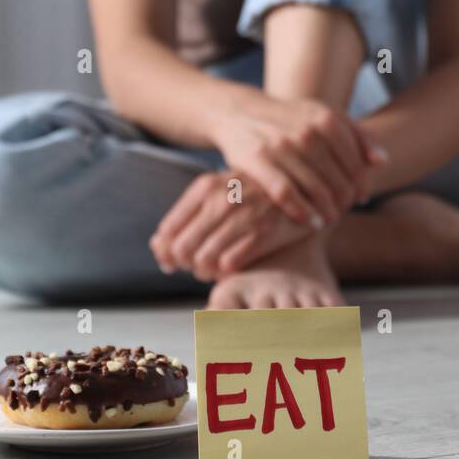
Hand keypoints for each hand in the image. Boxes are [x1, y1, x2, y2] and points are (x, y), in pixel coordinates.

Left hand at [148, 168, 312, 280]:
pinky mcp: (263, 233)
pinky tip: (231, 266)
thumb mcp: (216, 195)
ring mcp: (242, 215)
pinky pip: (229, 265)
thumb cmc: (251, 195)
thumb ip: (185, 219)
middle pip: (182, 249)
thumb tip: (157, 248)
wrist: (300, 188)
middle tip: (198, 265)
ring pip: (203, 260)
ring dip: (205, 272)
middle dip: (186, 264)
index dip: (168, 252)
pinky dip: (225, 273)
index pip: (168, 230)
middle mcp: (220, 198)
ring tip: (214, 268)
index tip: (177, 260)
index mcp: (204, 186)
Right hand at [209, 94, 387, 227]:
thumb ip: (356, 135)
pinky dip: (302, 211)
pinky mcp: (257, 161)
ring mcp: (280, 146)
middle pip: (338, 178)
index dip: (362, 183)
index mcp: (325, 118)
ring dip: (328, 210)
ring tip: (331, 219)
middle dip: (345, 199)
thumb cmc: (290, 119)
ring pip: (315, 189)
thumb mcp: (323, 115)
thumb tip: (381, 162)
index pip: (355, 161)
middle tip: (344, 211)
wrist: (239, 112)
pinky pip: (285, 193)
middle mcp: (304, 130)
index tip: (361, 197)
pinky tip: (312, 222)